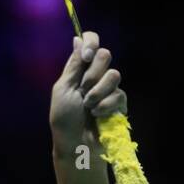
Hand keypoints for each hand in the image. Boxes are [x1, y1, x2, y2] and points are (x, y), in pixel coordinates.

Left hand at [50, 31, 126, 155]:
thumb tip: (77, 39)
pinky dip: (106, 105)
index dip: (92, 42)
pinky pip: (119, 94)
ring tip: (89, 107)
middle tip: (83, 90)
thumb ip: (74, 65)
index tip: (87, 56)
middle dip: (93, 74)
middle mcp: (95, 76)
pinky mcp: (119, 102)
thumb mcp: (63, 89)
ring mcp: (108, 88)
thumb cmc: (64, 120)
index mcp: (79, 70)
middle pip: (105, 55)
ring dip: (98, 92)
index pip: (90, 42)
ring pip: (114, 74)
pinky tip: (98, 115)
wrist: (76, 145)